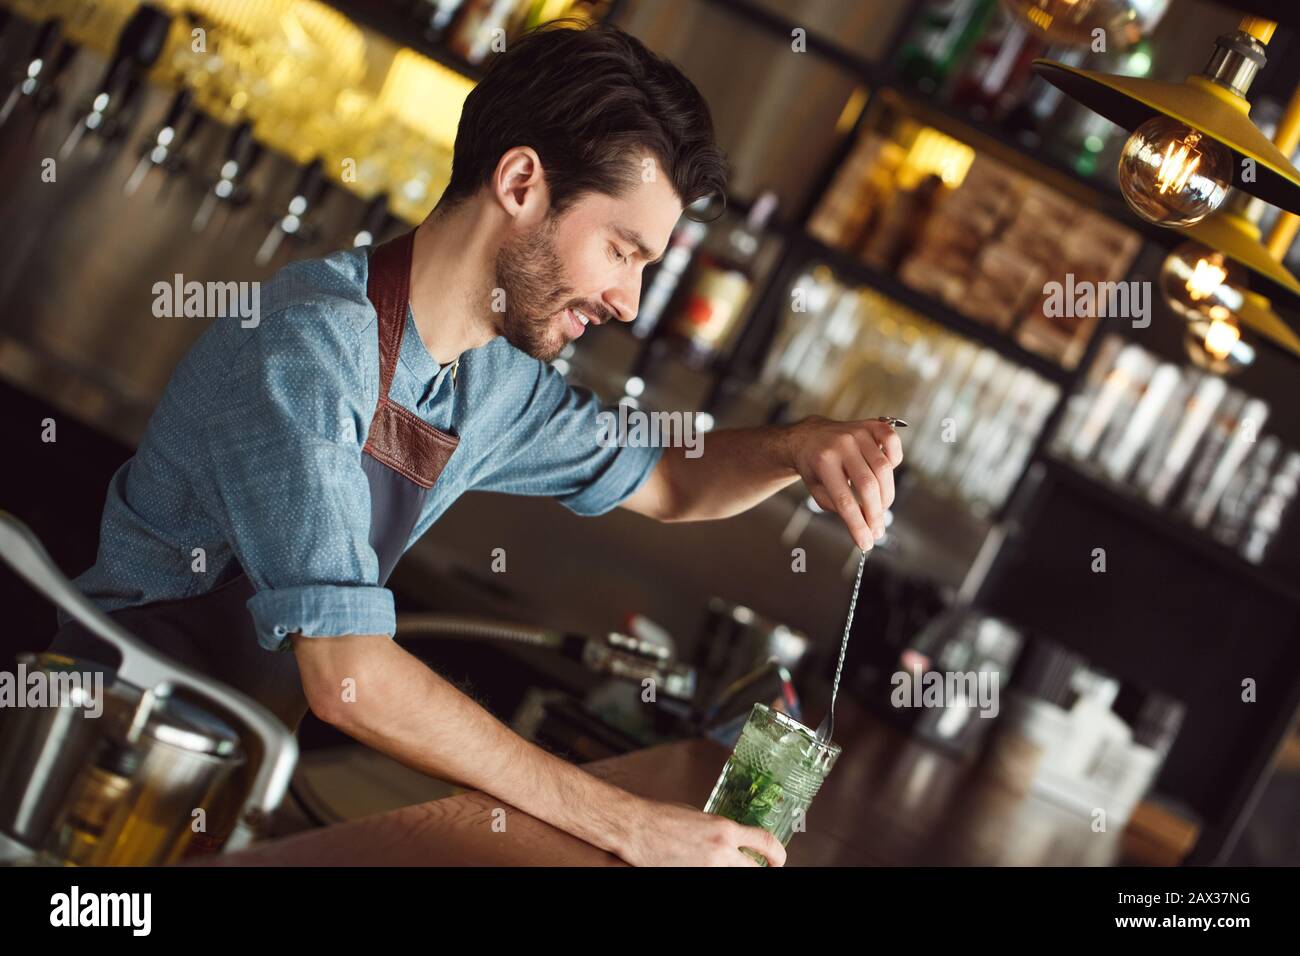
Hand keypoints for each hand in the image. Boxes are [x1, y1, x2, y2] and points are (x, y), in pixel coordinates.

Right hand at [616, 798, 786, 866]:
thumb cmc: (662, 817)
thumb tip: (732, 838)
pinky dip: (715, 873)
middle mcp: (721, 850)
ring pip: (736, 875)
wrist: (637, 829)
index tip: (778, 859)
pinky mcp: (694, 876)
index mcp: (725, 829)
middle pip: (755, 869)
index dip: (778, 854)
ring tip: (724, 864)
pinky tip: (702, 866)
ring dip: (734, 870)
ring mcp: (708, 868)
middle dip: (759, 870)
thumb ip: (719, 829)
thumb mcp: (699, 816)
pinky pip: (714, 878)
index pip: (765, 842)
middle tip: (759, 869)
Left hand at [786, 415, 903, 550]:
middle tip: (877, 531)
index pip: (844, 499)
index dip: (858, 524)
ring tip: (881, 509)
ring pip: (884, 468)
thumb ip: (838, 507)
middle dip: (875, 514)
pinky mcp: (871, 424)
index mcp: (823, 461)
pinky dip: (895, 459)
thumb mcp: (817, 490)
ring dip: (886, 495)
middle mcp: (842, 443)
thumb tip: (866, 526)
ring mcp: (858, 432)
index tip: (866, 543)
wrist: (810, 436)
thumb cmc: (815, 468)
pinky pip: (892, 441)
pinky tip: (887, 474)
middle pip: (868, 485)